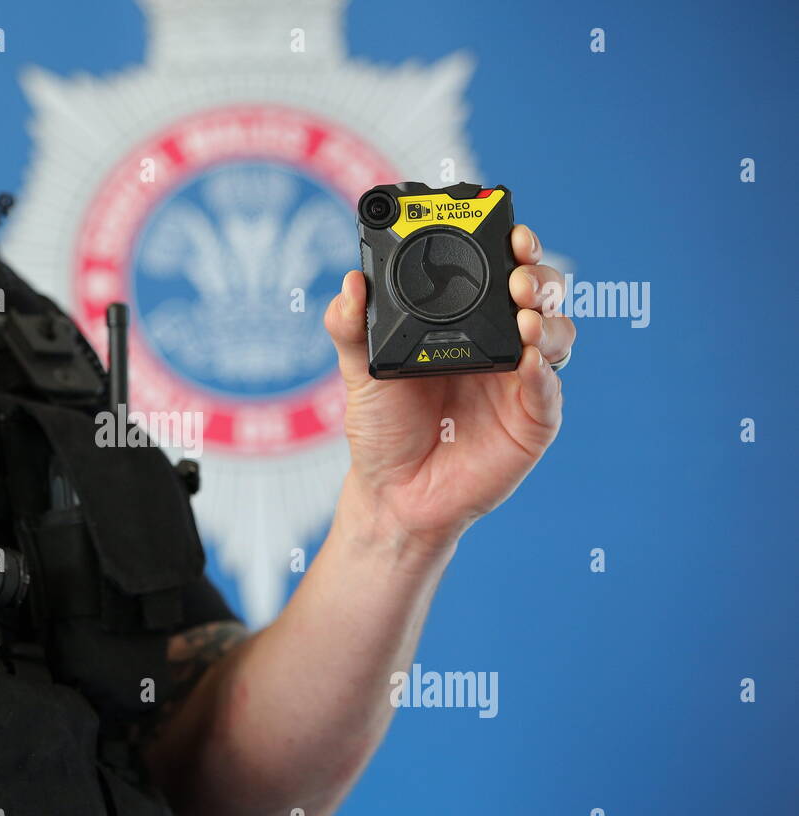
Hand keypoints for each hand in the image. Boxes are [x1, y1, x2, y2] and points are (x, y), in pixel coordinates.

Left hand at [324, 224, 574, 551]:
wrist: (394, 491)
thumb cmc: (384, 428)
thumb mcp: (359, 371)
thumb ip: (350, 327)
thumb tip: (349, 284)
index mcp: (464, 323)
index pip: (499, 272)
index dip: (512, 247)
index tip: (507, 232)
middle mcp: (499, 344)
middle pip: (541, 295)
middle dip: (539, 277)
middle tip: (518, 276)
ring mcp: (521, 381)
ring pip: (558, 335)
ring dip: (549, 319)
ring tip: (525, 318)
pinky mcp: (533, 420)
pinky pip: (550, 390)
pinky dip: (545, 372)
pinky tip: (529, 361)